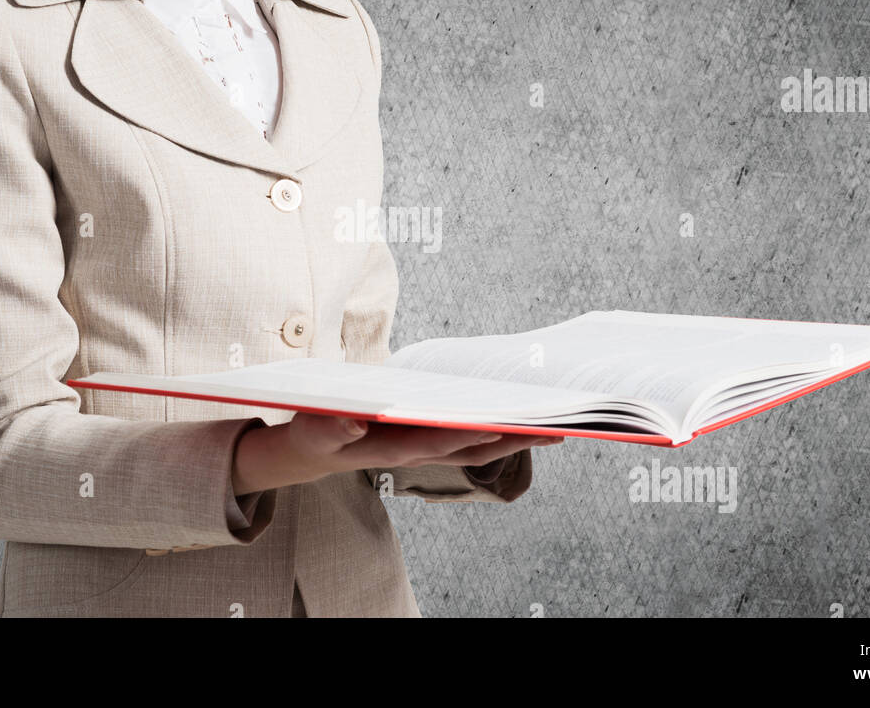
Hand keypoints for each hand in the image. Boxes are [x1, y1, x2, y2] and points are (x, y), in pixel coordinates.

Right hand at [231, 413, 562, 494]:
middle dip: (513, 436)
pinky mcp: (429, 439)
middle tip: (556, 426)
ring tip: (556, 425)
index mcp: (395, 448)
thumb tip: (355, 421)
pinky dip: (499, 429)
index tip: (507, 426)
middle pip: (474, 445)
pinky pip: (473, 435)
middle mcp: (419, 451)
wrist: (318, 450)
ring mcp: (427, 447)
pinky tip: (522, 419)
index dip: (474, 434)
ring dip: (516, 435)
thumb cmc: (317, 435)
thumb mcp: (313, 431)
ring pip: (480, 444)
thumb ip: (332, 429)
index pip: (441, 441)